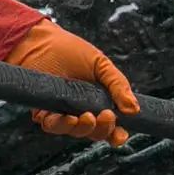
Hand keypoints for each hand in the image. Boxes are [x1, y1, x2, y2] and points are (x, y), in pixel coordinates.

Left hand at [5, 20, 138, 145]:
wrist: (40, 40)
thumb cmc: (70, 50)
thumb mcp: (101, 65)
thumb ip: (118, 85)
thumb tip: (133, 109)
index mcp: (98, 102)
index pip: (110, 126)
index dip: (116, 134)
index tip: (121, 134)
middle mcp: (81, 111)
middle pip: (95, 133)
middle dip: (103, 129)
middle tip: (106, 115)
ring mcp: (62, 113)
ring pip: (75, 132)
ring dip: (83, 129)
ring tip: (87, 117)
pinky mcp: (42, 111)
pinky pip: (52, 126)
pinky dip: (61, 125)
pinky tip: (68, 117)